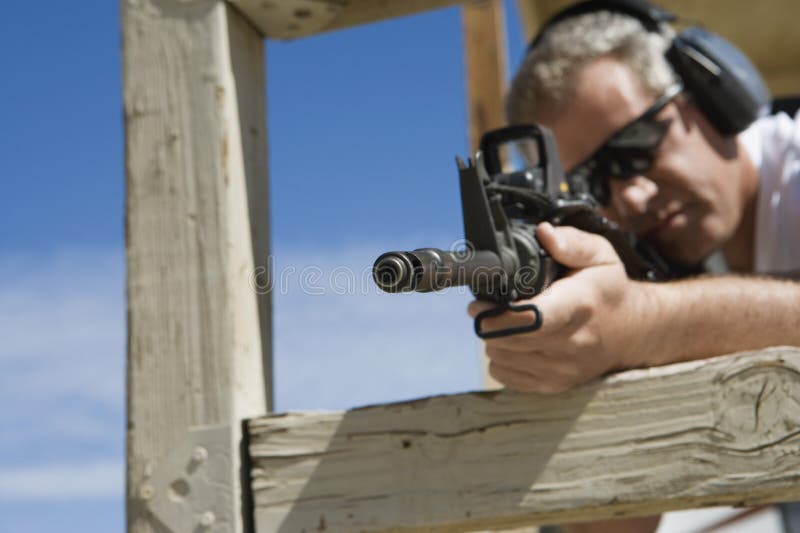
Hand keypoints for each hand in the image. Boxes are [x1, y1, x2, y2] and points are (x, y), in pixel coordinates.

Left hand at [467, 222, 653, 393]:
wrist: (633, 332)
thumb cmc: (608, 290)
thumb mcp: (600, 255)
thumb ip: (572, 241)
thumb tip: (543, 233)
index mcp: (578, 307)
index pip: (529, 320)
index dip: (495, 314)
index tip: (479, 303)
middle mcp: (570, 344)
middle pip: (504, 341)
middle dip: (487, 322)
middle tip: (488, 306)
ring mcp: (561, 370)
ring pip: (499, 357)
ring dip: (494, 339)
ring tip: (506, 322)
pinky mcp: (553, 385)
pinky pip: (504, 375)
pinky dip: (502, 358)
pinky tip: (515, 341)